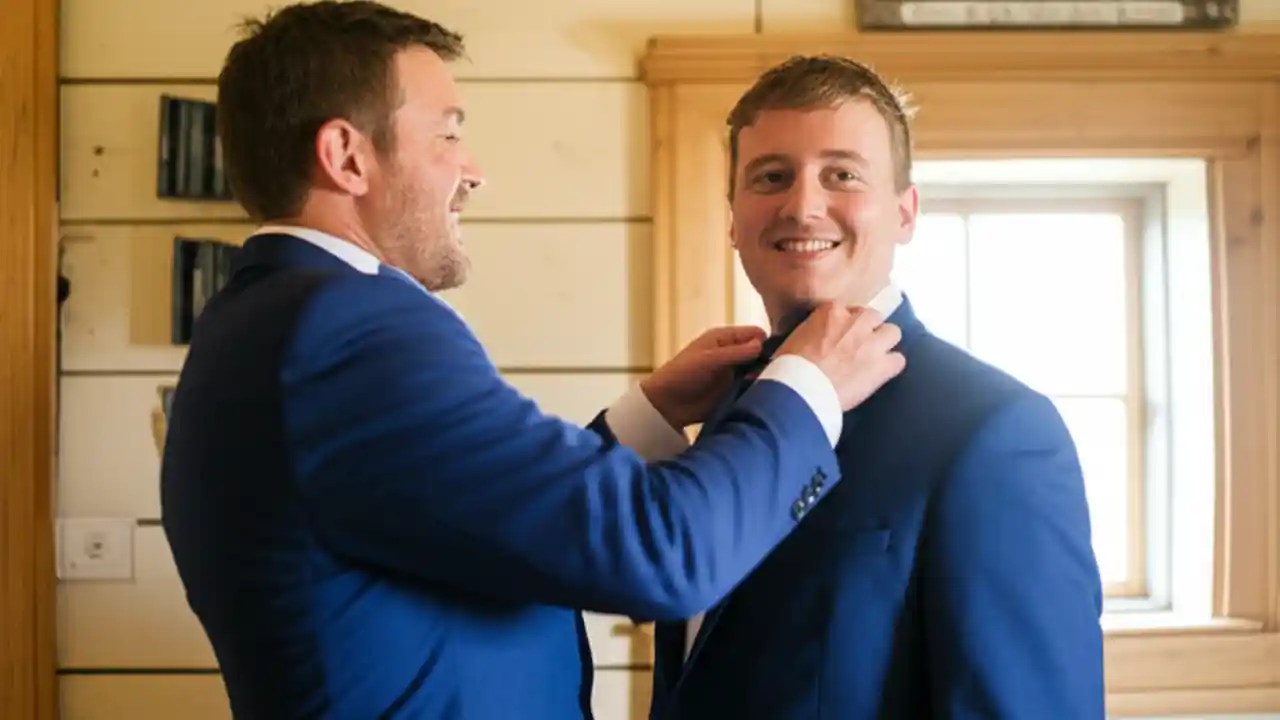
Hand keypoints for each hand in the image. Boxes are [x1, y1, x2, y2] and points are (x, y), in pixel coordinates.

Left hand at [641, 325, 766, 429]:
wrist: (667, 405)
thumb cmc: (681, 374)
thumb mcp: (708, 359)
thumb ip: (735, 353)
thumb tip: (761, 344)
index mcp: (725, 338)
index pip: (755, 334)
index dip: (767, 342)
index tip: (778, 355)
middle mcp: (734, 354)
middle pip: (761, 354)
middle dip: (771, 362)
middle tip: (778, 374)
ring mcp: (735, 374)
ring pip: (760, 373)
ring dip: (766, 378)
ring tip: (772, 387)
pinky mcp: (735, 393)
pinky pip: (754, 390)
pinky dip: (760, 392)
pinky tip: (767, 398)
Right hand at [776, 303, 904, 410]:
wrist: (802, 389)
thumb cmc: (789, 366)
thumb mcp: (793, 339)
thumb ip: (810, 332)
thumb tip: (809, 339)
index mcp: (832, 312)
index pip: (846, 310)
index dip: (844, 324)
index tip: (838, 336)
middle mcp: (856, 322)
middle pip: (873, 317)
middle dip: (868, 330)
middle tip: (857, 346)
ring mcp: (872, 343)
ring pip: (893, 332)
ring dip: (884, 344)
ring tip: (873, 358)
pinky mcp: (883, 365)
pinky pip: (899, 360)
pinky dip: (891, 367)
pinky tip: (880, 375)